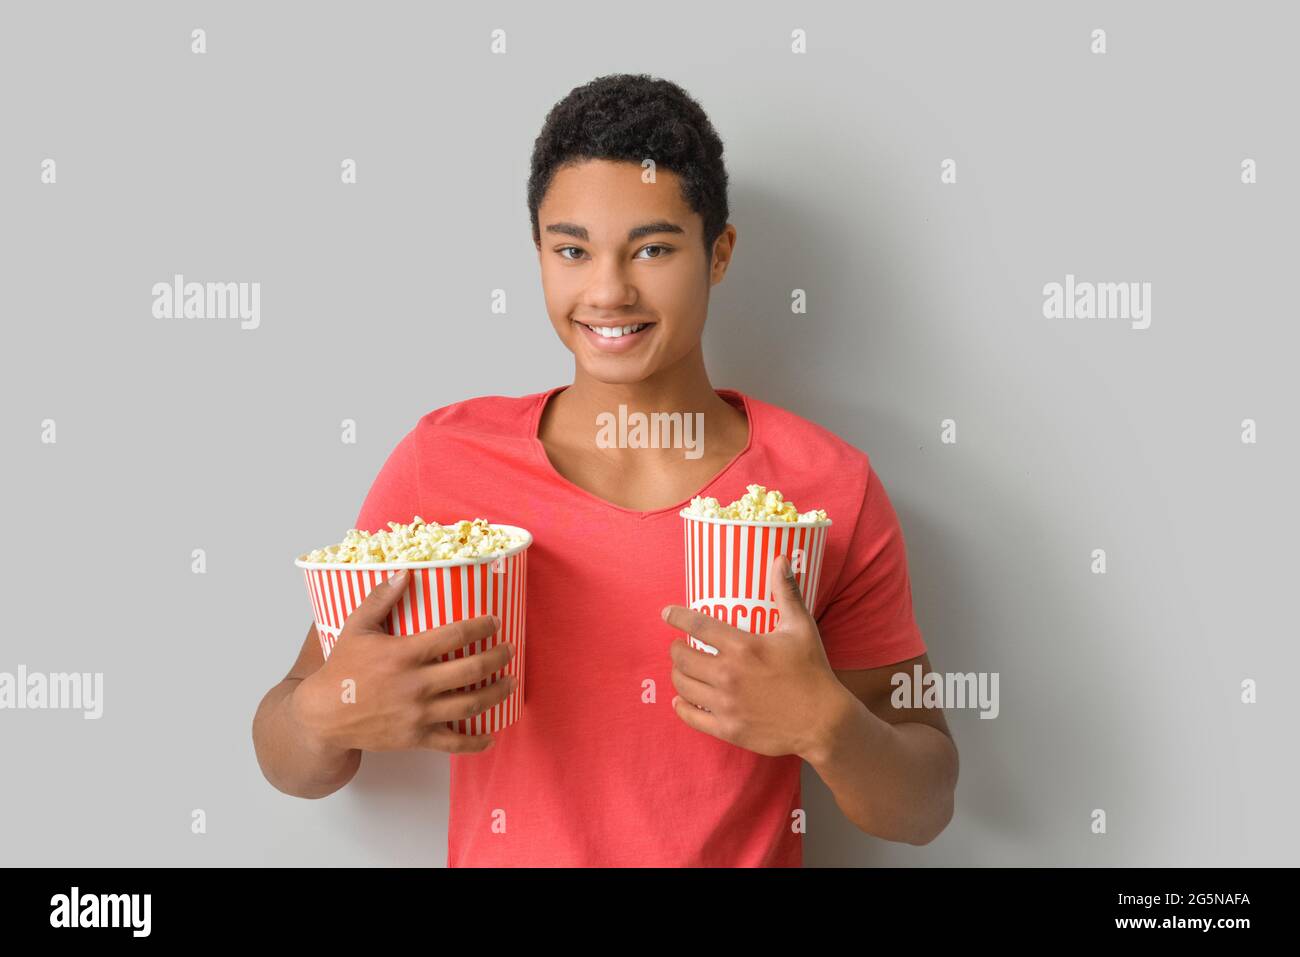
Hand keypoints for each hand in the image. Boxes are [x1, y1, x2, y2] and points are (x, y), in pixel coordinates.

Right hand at [291, 569, 515, 753]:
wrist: (323, 716)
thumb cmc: (341, 669)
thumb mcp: (356, 628)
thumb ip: (381, 598)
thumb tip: (405, 572)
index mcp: (404, 654)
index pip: (455, 635)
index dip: (481, 627)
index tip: (494, 622)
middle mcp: (416, 684)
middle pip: (472, 669)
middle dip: (498, 657)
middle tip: (509, 650)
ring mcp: (418, 714)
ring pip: (470, 704)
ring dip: (497, 693)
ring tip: (511, 682)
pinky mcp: (416, 738)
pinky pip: (453, 743)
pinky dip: (476, 742)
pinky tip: (490, 736)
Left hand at [661, 554, 849, 758]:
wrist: (824, 721)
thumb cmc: (812, 670)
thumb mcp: (800, 626)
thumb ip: (786, 592)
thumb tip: (781, 558)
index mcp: (742, 646)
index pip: (697, 625)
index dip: (677, 616)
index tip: (667, 613)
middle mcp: (728, 674)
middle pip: (682, 657)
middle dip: (675, 648)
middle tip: (679, 646)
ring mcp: (725, 703)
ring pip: (682, 685)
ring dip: (677, 674)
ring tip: (682, 669)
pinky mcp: (727, 728)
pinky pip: (690, 716)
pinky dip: (681, 706)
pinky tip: (681, 699)